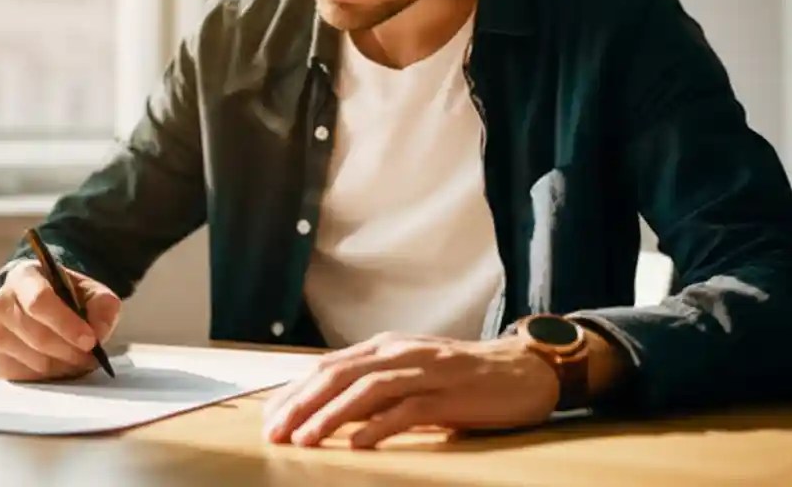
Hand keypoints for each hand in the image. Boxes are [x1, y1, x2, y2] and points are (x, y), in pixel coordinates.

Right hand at [0, 260, 121, 380]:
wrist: (38, 305)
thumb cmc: (65, 296)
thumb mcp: (90, 291)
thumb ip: (102, 306)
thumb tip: (99, 332)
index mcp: (23, 277)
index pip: (40, 302)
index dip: (66, 324)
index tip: (90, 340)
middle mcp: (0, 304)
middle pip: (38, 336)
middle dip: (71, 350)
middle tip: (92, 355)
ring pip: (34, 359)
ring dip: (64, 364)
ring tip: (79, 358)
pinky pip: (27, 376)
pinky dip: (50, 376)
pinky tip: (61, 364)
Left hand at [262, 331, 559, 448]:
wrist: (521, 370)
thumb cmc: (461, 378)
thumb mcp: (411, 374)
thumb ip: (375, 387)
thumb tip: (328, 412)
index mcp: (386, 347)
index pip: (328, 367)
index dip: (295, 391)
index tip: (269, 418)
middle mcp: (400, 352)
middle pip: (339, 375)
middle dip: (301, 404)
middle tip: (275, 432)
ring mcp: (426, 371)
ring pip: (367, 389)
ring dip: (331, 415)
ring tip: (306, 439)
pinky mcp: (450, 394)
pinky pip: (408, 409)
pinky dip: (379, 426)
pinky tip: (358, 444)